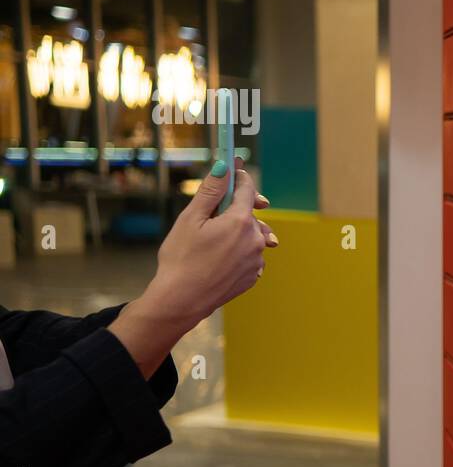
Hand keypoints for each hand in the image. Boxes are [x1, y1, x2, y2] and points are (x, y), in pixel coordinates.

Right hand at [109, 158, 277, 376]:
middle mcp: (255, 240)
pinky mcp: (253, 276)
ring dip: (239, 232)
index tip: (234, 170)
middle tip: (215, 213)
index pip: (247, 190)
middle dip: (235, 209)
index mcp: (240, 222)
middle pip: (250, 214)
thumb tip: (225, 166)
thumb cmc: (181, 258)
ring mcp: (257, 260)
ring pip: (251, 235)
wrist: (181, 300)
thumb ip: (211, 191)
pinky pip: (250, 255)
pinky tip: (219, 258)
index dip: (239, 178)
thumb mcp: (191, 219)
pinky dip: (240, 252)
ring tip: (216, 239)